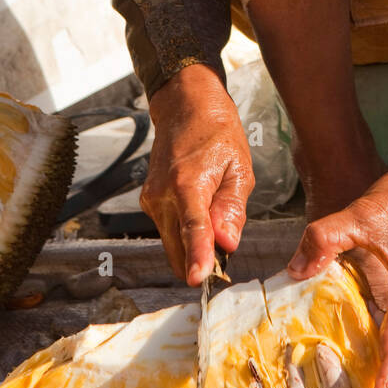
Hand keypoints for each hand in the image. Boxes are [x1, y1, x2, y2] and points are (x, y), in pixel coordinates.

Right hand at [142, 65, 254, 285]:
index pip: (193, 230)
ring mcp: (151, 200)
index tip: (198, 281)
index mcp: (187, 183)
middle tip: (226, 262)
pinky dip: (185, 235)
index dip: (197, 258)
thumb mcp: (239, 167)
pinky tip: (202, 216)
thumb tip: (227, 243)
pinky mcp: (149, 201)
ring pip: (172, 244)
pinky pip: (169, 230)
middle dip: (200, 262)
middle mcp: (162, 195)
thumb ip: (232, 208)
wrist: (185, 107)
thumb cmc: (216, 132)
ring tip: (217, 224)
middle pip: (178, 248)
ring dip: (193, 249)